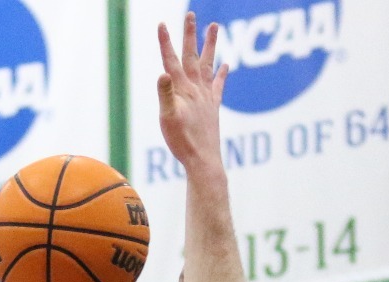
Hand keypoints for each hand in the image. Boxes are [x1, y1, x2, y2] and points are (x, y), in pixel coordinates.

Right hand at [158, 14, 226, 169]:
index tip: (161, 24)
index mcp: (182, 90)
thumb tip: (163, 73)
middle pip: (192, 56)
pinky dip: (222, 74)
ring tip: (214, 26)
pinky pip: (218, 85)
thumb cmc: (182, 142)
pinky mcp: (213, 106)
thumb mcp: (168, 118)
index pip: (171, 61)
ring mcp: (206, 96)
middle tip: (192, 14)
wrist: (203, 159)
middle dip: (190, 34)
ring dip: (210, 45)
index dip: (166, 42)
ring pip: (208, 64)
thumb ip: (166, 94)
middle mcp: (196, 89)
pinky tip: (226, 65)